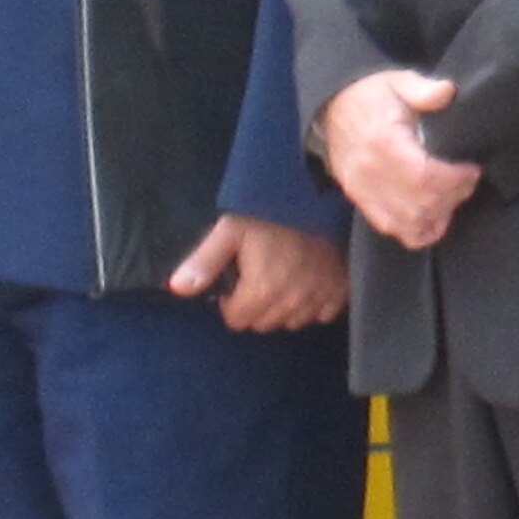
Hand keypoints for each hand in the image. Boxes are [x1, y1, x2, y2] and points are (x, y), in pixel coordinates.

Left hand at [169, 215, 348, 333]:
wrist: (326, 194)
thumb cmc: (274, 212)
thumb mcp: (231, 229)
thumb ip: (204, 261)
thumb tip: (177, 288)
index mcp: (263, 288)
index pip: (237, 320)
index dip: (232, 302)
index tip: (240, 280)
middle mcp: (293, 300)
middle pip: (263, 324)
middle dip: (257, 306)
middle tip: (261, 275)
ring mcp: (320, 296)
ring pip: (292, 322)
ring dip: (285, 307)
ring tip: (285, 276)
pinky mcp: (341, 291)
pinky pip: (321, 314)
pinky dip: (314, 304)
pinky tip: (309, 281)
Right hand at [318, 70, 481, 250]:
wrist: (333, 108)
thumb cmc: (371, 95)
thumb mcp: (398, 81)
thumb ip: (423, 89)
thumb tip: (447, 92)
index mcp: (384, 142)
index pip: (423, 176)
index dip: (454, 180)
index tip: (471, 169)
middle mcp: (371, 172)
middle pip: (419, 204)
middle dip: (452, 196)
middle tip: (467, 180)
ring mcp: (363, 191)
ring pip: (407, 222)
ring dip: (437, 215)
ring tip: (453, 195)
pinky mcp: (360, 200)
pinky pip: (390, 227)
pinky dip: (416, 229)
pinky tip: (433, 217)